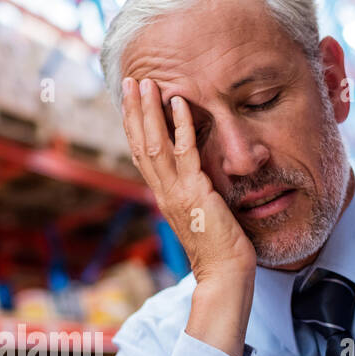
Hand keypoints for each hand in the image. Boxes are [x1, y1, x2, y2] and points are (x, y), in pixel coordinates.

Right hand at [121, 76, 255, 282]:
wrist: (223, 274)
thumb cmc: (219, 248)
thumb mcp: (201, 213)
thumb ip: (195, 192)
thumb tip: (197, 174)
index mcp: (164, 196)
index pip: (142, 155)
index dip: (135, 127)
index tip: (132, 101)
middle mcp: (164, 192)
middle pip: (140, 145)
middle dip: (134, 111)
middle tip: (131, 81)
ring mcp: (177, 193)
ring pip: (155, 145)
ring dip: (149, 112)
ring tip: (145, 83)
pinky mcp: (195, 193)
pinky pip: (185, 153)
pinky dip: (181, 126)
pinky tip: (179, 102)